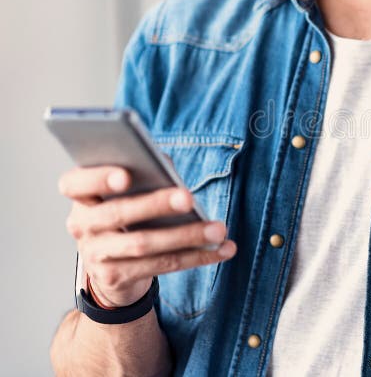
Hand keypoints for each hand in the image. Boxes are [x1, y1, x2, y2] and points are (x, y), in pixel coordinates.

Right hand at [59, 166, 236, 306]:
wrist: (113, 267)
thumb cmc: (129, 214)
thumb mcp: (129, 192)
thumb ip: (144, 174)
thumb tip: (166, 166)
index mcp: (82, 196)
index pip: (75, 183)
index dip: (98, 178)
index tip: (126, 176)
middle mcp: (82, 225)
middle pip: (117, 213)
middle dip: (156, 205)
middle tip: (188, 198)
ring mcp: (96, 254)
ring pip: (143, 244)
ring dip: (186, 236)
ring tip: (218, 229)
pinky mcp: (116, 277)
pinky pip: (161, 266)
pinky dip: (197, 257)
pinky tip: (222, 249)